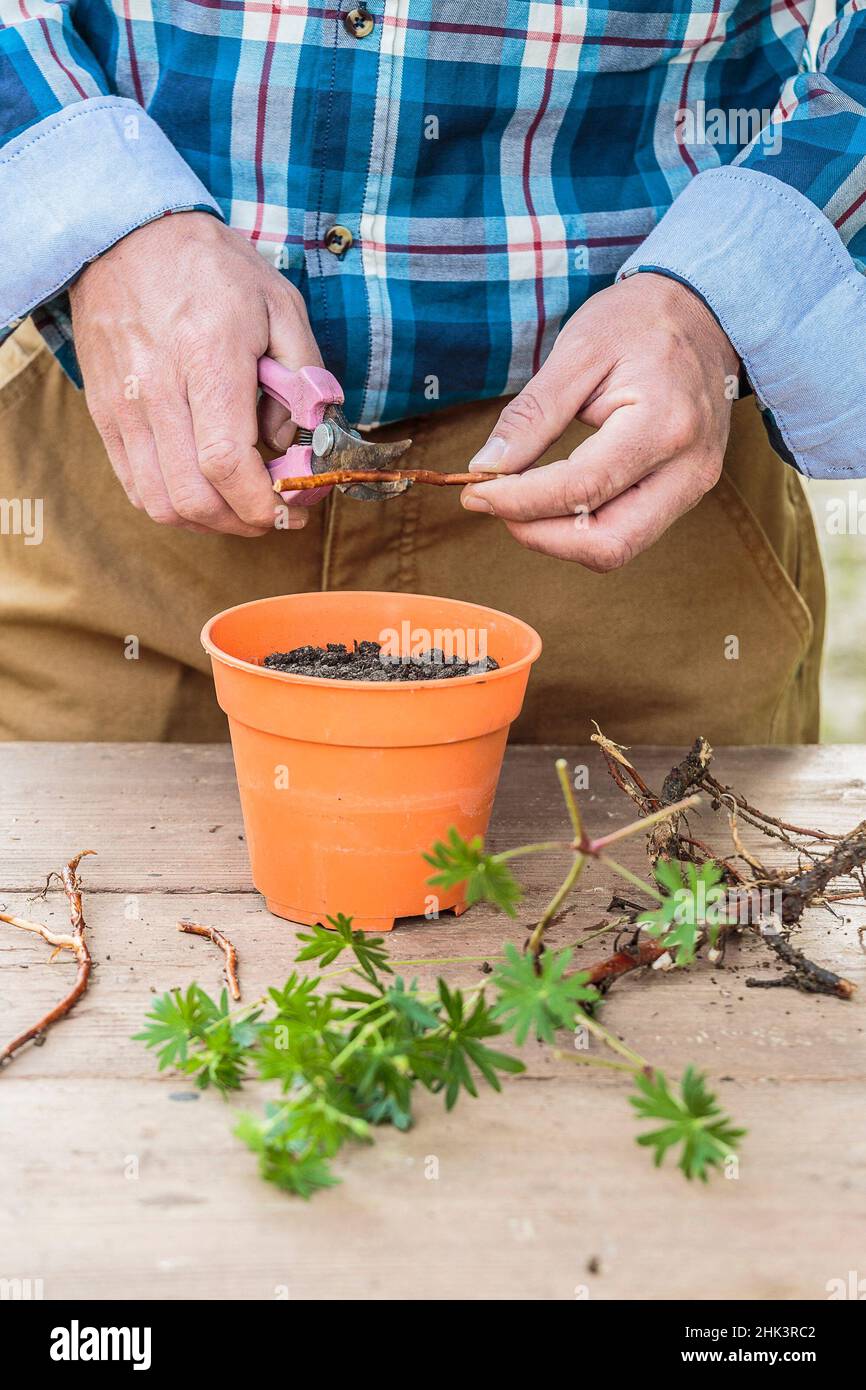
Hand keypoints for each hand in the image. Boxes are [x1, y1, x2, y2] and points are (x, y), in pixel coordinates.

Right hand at [69, 211, 320, 534]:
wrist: (126, 236)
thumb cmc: (212, 269)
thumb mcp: (280, 304)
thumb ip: (303, 375)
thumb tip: (299, 442)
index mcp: (208, 358)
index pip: (227, 463)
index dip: (264, 504)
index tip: (295, 508)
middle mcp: (156, 389)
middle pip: (194, 496)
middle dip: (244, 522)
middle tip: (275, 511)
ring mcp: (122, 407)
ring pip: (161, 503)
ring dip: (209, 521)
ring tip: (241, 505)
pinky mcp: (104, 416)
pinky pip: (135, 486)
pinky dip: (174, 504)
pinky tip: (204, 490)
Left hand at [461, 274, 739, 568]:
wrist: (703, 314)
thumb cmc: (639, 322)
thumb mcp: (578, 351)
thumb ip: (532, 414)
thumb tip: (486, 467)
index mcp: (664, 423)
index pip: (582, 489)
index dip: (520, 501)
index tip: (476, 491)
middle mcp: (688, 468)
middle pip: (608, 544)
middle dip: (540, 535)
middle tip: (496, 503)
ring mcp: (693, 486)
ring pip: (618, 549)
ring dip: (558, 537)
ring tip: (521, 499)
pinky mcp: (686, 494)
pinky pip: (628, 532)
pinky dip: (581, 527)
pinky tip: (554, 496)